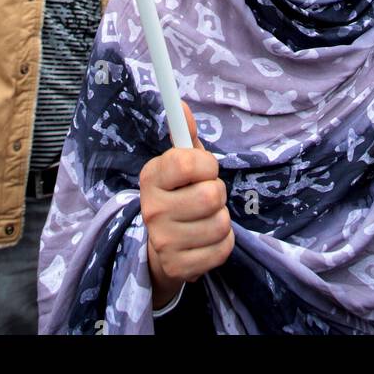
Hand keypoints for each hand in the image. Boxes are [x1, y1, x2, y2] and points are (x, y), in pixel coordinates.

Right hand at [140, 102, 233, 307]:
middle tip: (207, 196)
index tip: (205, 169)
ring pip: (220, 223)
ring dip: (222, 219)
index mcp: (151, 177)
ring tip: (206, 218)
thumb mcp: (178, 164)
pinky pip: (222, 249)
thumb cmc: (177, 195)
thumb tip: (182, 105)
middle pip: (210, 195)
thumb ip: (184, 135)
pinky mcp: (179, 267)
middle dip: (218, 193)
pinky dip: (223, 242)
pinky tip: (207, 239)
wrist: (159, 248)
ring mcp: (163, 241)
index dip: (206, 164)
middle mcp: (152, 209)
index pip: (187, 162)